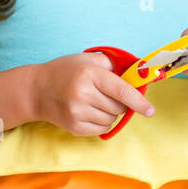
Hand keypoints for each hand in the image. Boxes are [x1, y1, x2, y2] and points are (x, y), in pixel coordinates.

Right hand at [34, 52, 154, 136]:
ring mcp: (77, 113)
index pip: (121, 91)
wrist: (37, 90)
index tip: (150, 110)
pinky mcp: (75, 127)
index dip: (139, 101)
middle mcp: (83, 94)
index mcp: (89, 74)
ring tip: (95, 101)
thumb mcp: (87, 59)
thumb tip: (135, 76)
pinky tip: (89, 111)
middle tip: (106, 93)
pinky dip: (101, 121)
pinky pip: (101, 129)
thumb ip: (112, 65)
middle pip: (119, 107)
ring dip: (110, 112)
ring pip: (112, 119)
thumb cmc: (65, 71)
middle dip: (119, 102)